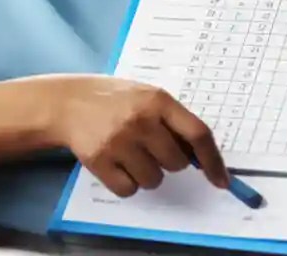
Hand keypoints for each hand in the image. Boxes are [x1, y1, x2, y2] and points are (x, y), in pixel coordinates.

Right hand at [53, 75, 229, 196]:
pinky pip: (129, 189)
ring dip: (145, 173)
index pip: (198, 134)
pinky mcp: (99, 160)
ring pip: (153, 180)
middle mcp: (140, 120)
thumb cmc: (113, 100)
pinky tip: (114, 163)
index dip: (213, 161)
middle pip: (177, 163)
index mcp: (157, 100)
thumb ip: (171, 120)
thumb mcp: (145, 97)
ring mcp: (119, 141)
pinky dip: (125, 183)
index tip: (221, 180)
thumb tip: (201, 158)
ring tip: (127, 152)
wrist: (65, 102)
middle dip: (168, 161)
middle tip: (149, 148)